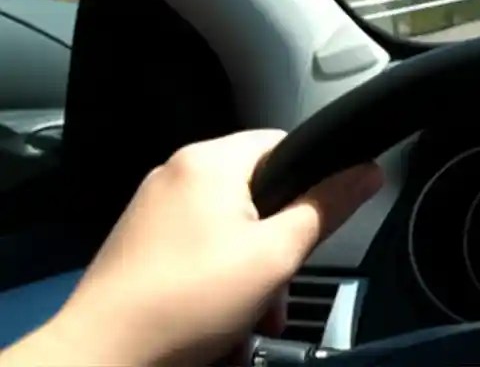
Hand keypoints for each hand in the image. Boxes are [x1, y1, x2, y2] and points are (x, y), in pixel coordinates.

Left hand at [2, 129, 382, 366]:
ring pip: (229, 228)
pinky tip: (221, 320)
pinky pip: (198, 249)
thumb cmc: (188, 300)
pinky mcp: (139, 245)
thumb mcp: (277, 255)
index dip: (313, 181)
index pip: (284, 144)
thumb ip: (326, 208)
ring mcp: (152, 211)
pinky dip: (218, 280)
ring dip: (252, 271)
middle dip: (278, 245)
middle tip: (282, 287)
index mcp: (209, 161)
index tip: (320, 224)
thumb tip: (368, 171)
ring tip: (251, 316)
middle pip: (257, 193)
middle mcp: (176, 174)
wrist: (102, 357)